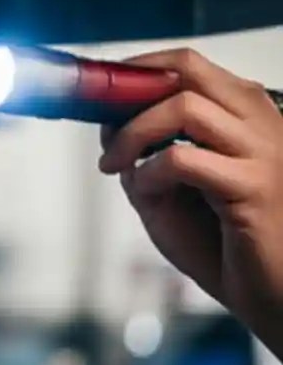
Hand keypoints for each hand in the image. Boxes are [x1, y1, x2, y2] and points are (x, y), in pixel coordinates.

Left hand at [98, 48, 282, 353]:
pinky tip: (147, 193)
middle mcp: (260, 123)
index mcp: (245, 115)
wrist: (276, 300)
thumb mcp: (172, 192)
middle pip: (187, 70)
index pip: (188, 64)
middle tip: (105, 132)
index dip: (136, 72)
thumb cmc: (228, 246)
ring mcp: (264, 152)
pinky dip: (150, 172)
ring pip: (183, 107)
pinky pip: (184, 160)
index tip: (101, 97)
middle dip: (131, 94)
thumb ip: (145, 154)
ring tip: (115, 164)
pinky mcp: (256, 188)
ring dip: (132, 134)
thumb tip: (108, 123)